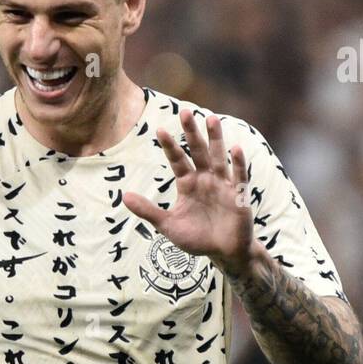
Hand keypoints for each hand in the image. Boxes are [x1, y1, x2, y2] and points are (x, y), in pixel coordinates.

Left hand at [123, 109, 255, 274]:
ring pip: (218, 157)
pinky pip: (238, 177)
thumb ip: (148, 210)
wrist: (223, 253)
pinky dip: (237, 163)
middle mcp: (205, 179)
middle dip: (191, 132)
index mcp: (187, 183)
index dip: (169, 146)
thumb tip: (123, 197)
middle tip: (185, 111)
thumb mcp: (168, 225)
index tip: (159, 129)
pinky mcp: (238, 196)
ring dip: (216, 139)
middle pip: (198, 151)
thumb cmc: (196, 237)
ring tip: (212, 118)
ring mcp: (223, 185)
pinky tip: (235, 148)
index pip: (177, 160)